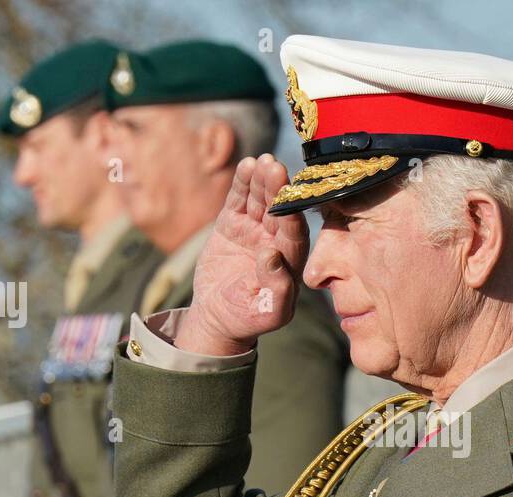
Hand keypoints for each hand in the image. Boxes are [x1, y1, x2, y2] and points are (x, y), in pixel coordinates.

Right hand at [175, 154, 309, 355]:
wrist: (218, 317)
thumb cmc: (248, 319)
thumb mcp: (269, 313)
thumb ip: (278, 288)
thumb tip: (272, 255)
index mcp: (291, 263)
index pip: (294, 235)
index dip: (290, 216)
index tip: (287, 198)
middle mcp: (276, 242)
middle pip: (279, 211)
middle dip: (278, 190)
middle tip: (276, 167)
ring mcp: (255, 231)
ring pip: (261, 201)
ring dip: (262, 181)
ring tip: (261, 161)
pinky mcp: (234, 224)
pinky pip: (240, 200)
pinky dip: (243, 184)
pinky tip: (247, 166)